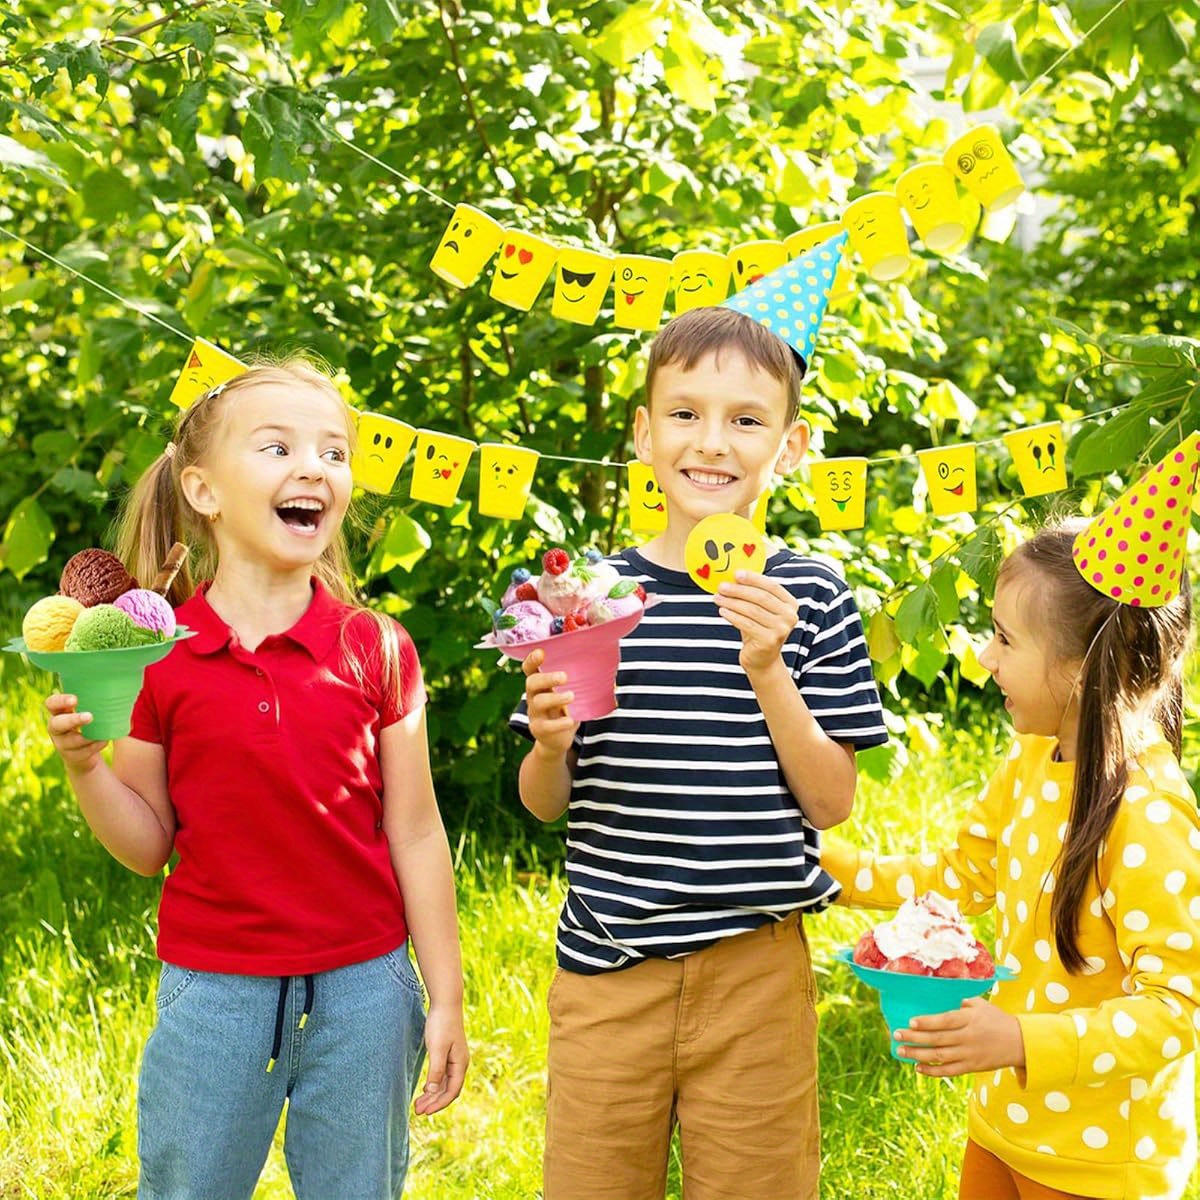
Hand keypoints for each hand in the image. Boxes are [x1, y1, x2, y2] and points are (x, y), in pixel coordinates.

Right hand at [45, 693, 108, 774]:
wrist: (85, 754)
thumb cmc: (91, 724)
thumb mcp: (90, 711)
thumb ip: (96, 702)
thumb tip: (123, 689)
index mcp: (60, 712)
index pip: (51, 703)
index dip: (60, 701)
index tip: (75, 700)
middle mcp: (56, 727)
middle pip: (56, 724)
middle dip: (72, 720)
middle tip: (89, 716)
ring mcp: (62, 743)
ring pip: (69, 741)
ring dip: (86, 737)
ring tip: (100, 734)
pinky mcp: (71, 756)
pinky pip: (82, 752)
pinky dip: (95, 746)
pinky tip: (104, 741)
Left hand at [414, 1003, 467, 1114]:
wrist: (446, 1003)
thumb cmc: (442, 1024)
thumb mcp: (437, 1048)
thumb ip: (436, 1071)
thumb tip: (433, 1092)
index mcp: (460, 1064)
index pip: (452, 1091)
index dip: (439, 1104)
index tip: (425, 1112)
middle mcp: (460, 1063)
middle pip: (449, 1090)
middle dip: (434, 1102)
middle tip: (418, 1111)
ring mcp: (455, 1059)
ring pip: (445, 1084)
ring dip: (433, 1095)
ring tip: (418, 1104)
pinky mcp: (449, 1053)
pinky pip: (443, 1075)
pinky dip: (434, 1085)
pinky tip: (425, 1089)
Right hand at [522, 648, 578, 757]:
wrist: (556, 740)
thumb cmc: (565, 709)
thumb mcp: (570, 692)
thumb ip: (581, 680)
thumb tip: (610, 663)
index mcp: (540, 683)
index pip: (529, 668)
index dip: (532, 659)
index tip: (541, 652)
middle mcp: (533, 696)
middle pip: (532, 682)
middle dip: (547, 678)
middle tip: (564, 677)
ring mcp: (535, 714)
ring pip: (539, 702)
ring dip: (556, 698)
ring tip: (572, 696)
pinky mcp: (540, 730)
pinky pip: (546, 726)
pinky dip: (559, 723)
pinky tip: (570, 720)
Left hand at [715, 571, 798, 673]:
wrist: (762, 659)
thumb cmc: (758, 629)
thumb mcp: (760, 610)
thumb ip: (753, 594)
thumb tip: (733, 576)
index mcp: (791, 604)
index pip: (772, 586)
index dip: (754, 578)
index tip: (736, 573)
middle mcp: (790, 616)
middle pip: (761, 597)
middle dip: (739, 590)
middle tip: (722, 586)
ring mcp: (781, 630)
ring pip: (752, 610)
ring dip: (732, 602)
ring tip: (717, 597)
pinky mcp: (769, 641)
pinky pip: (746, 624)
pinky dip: (732, 616)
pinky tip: (722, 611)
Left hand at [895, 997, 1025, 1077]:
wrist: (1021, 1043)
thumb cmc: (997, 1020)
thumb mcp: (981, 1005)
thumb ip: (962, 1003)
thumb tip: (943, 1004)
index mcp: (969, 1020)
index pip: (945, 1021)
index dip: (927, 1022)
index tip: (910, 1022)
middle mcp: (967, 1037)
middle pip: (937, 1039)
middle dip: (914, 1038)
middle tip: (895, 1035)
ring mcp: (969, 1054)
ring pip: (940, 1056)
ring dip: (918, 1055)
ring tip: (901, 1051)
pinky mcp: (971, 1067)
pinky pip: (949, 1071)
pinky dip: (932, 1071)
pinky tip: (918, 1067)